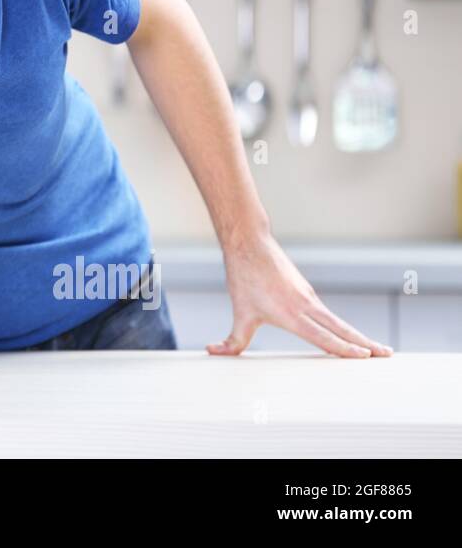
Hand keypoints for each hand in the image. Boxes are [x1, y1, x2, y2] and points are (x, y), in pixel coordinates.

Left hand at [209, 233, 393, 357]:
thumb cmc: (244, 278)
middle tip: (386, 355)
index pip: (324, 337)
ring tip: (375, 349)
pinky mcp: (306, 291)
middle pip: (341, 329)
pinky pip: (328, 314)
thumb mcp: (240, 313)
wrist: (250, 244)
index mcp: (293, 315)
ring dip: (357, 335)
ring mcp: (309, 297)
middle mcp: (306, 306)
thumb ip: (232, 340)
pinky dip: (342, 325)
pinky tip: (347, 334)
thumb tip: (213, 352)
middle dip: (364, 344)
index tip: (365, 357)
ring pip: (337, 321)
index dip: (344, 349)